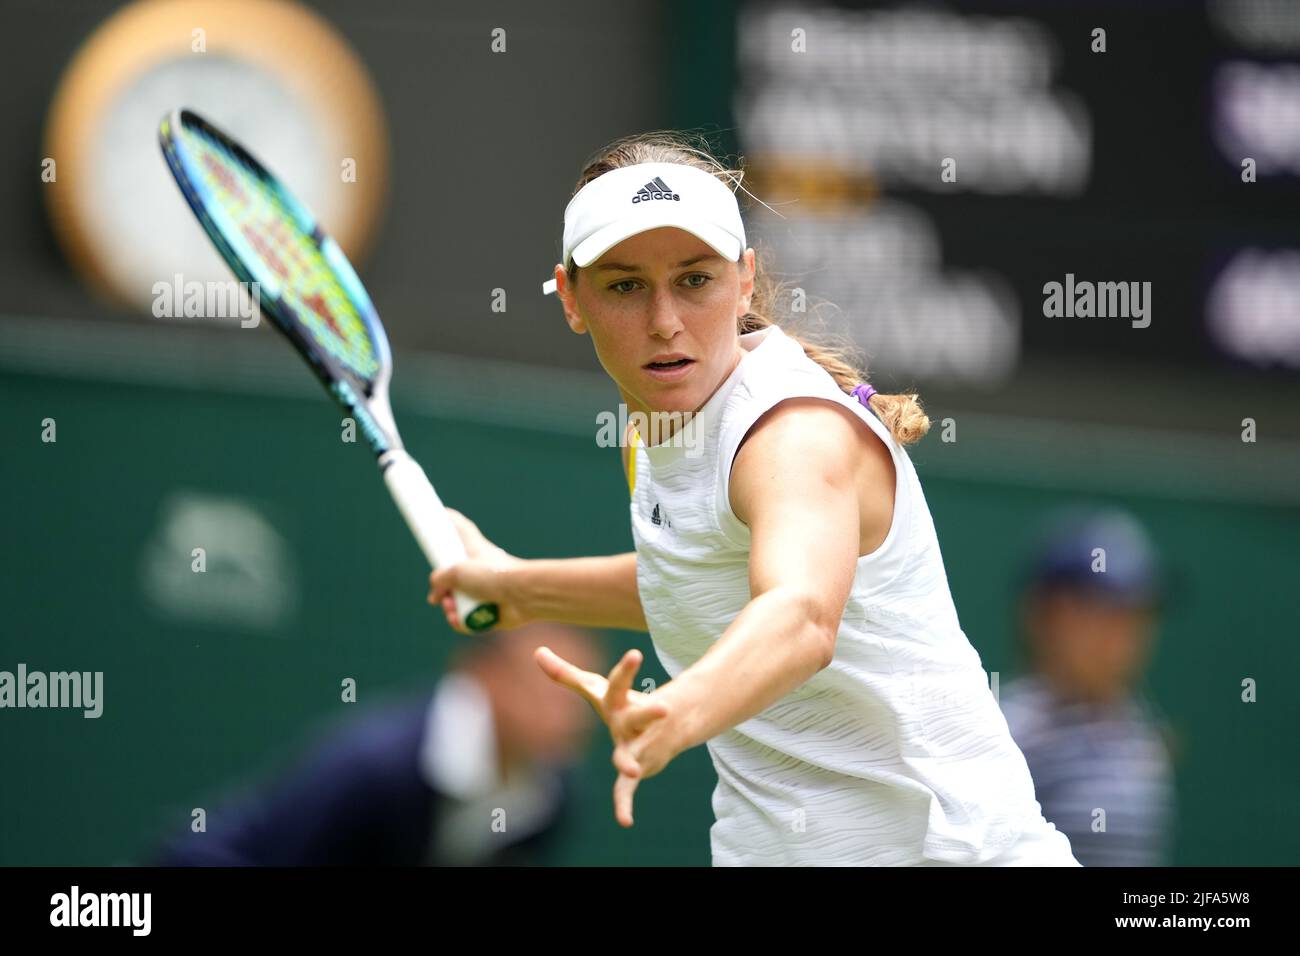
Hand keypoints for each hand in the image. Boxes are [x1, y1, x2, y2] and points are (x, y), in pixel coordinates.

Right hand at [427, 508, 528, 632]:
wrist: (522, 595)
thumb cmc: (494, 575)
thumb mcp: (457, 570)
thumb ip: (439, 579)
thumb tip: (436, 595)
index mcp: (473, 550)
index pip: (460, 529)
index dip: (450, 522)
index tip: (440, 514)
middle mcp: (478, 569)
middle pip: (451, 575)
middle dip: (441, 590)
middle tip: (439, 596)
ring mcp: (483, 590)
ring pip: (456, 601)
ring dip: (450, 609)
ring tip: (452, 609)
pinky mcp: (489, 611)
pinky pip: (467, 620)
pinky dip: (461, 622)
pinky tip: (459, 619)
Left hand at [535, 646, 678, 826]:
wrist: (671, 725)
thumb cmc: (622, 704)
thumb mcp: (596, 688)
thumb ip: (565, 673)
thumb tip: (536, 650)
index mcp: (621, 701)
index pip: (621, 683)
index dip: (627, 669)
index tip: (637, 654)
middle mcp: (632, 722)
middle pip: (639, 715)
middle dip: (650, 712)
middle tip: (664, 708)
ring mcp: (636, 745)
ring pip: (634, 753)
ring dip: (632, 762)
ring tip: (634, 771)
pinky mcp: (637, 767)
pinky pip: (627, 789)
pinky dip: (624, 804)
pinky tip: (625, 822)